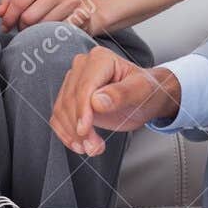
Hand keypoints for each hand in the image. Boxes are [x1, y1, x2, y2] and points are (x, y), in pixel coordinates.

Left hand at [0, 0, 84, 32]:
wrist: (82, 9)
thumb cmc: (50, 4)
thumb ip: (11, 2)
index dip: (9, 16)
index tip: (5, 25)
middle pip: (29, 17)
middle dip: (22, 26)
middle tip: (24, 28)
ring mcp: (72, 3)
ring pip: (41, 28)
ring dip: (35, 33)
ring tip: (38, 30)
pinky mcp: (81, 17)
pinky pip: (56, 33)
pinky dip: (50, 36)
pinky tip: (51, 33)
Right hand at [49, 45, 180, 155]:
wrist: (148, 97)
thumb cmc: (148, 89)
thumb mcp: (142, 91)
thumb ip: (121, 94)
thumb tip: (97, 101)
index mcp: (100, 59)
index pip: (83, 86)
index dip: (82, 110)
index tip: (85, 130)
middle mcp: (83, 68)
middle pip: (70, 100)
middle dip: (79, 127)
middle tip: (94, 146)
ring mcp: (75, 83)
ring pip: (62, 110)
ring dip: (73, 134)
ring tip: (92, 148)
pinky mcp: (71, 99)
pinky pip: (59, 117)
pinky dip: (66, 133)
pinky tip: (80, 144)